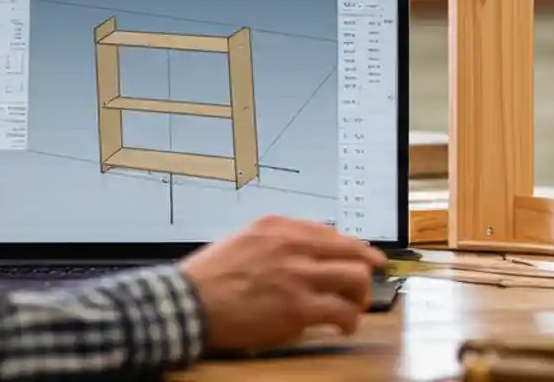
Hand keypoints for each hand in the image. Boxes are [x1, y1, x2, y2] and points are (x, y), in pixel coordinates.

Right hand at [179, 215, 386, 351]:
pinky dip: (349, 321)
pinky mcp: (298, 307)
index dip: (351, 249)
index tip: (360, 258)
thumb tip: (305, 252)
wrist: (188, 302)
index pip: (331, 233)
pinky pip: (342, 312)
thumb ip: (276, 241)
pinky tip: (343, 327)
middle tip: (364, 284)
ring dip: (360, 296)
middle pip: (352, 251)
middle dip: (366, 268)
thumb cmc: (209, 276)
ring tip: (353, 308)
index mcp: (279, 226)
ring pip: (355, 278)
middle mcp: (293, 245)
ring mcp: (298, 275)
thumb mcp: (243, 239)